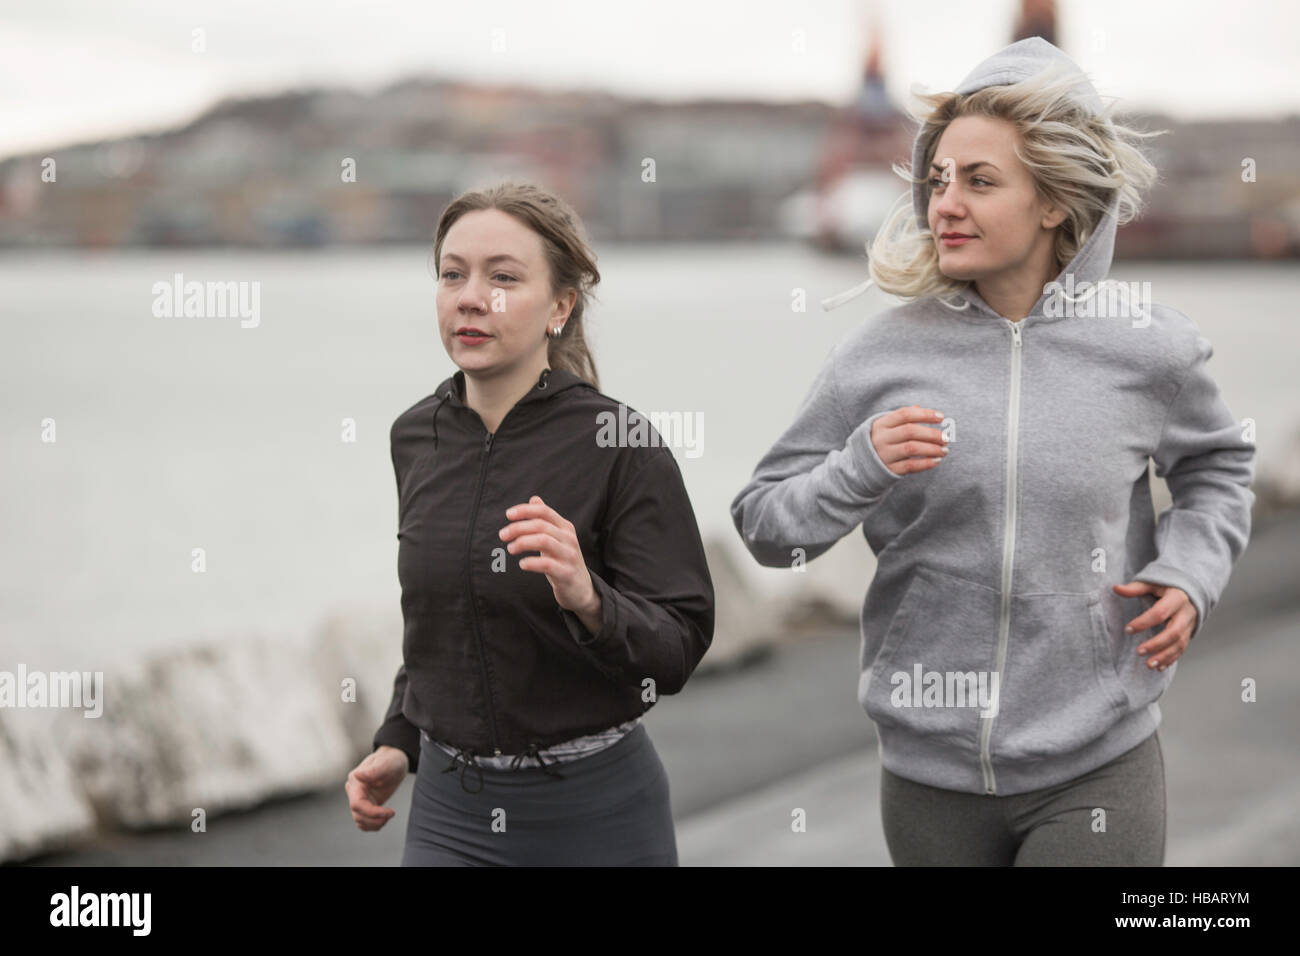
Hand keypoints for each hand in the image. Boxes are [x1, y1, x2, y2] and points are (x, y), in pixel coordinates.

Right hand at [345, 745, 406, 830]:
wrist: (395, 761)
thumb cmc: (391, 760)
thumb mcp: (386, 763)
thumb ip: (373, 771)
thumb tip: (357, 775)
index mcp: (355, 781)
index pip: (357, 804)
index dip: (372, 813)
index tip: (390, 812)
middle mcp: (354, 791)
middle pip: (357, 815)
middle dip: (375, 819)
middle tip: (391, 814)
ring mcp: (359, 798)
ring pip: (359, 820)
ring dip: (374, 824)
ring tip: (389, 816)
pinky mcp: (365, 804)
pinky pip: (363, 821)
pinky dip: (373, 824)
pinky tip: (384, 819)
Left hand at [500, 496, 599, 621]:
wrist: (581, 589)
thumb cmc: (563, 561)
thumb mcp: (557, 538)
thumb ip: (546, 520)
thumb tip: (534, 499)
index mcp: (565, 528)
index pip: (544, 512)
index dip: (525, 510)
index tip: (508, 515)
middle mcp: (569, 539)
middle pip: (541, 525)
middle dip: (518, 528)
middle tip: (503, 535)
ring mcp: (569, 556)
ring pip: (544, 541)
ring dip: (522, 543)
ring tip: (510, 549)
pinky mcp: (566, 573)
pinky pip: (547, 564)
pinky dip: (531, 562)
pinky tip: (522, 564)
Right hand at [869, 405, 949, 474]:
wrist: (862, 466)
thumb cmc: (882, 442)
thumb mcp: (888, 427)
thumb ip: (904, 418)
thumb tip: (925, 410)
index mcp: (882, 424)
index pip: (905, 414)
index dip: (925, 414)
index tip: (941, 417)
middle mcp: (881, 438)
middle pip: (910, 431)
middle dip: (932, 434)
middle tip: (946, 438)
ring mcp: (884, 454)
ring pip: (911, 448)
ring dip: (932, 449)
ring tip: (944, 450)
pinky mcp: (888, 469)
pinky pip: (910, 466)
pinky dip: (926, 463)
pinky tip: (937, 461)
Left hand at [1112, 581, 1197, 670]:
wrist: (1191, 590)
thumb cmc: (1167, 586)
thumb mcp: (1152, 583)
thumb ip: (1135, 588)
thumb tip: (1115, 588)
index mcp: (1176, 598)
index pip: (1160, 613)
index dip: (1143, 622)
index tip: (1127, 630)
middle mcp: (1186, 613)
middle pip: (1174, 632)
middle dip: (1156, 644)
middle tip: (1139, 652)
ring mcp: (1190, 625)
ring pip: (1180, 644)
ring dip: (1164, 656)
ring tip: (1148, 664)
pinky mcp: (1190, 633)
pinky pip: (1182, 648)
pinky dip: (1171, 659)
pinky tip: (1159, 667)